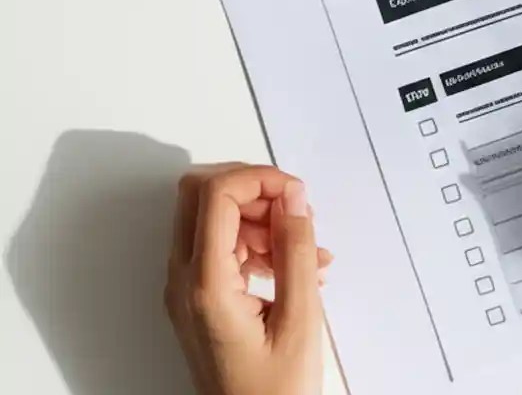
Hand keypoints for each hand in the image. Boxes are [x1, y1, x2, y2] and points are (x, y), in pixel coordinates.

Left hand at [165, 164, 332, 394]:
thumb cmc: (274, 391)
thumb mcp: (301, 320)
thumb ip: (297, 253)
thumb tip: (295, 199)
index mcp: (205, 285)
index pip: (215, 195)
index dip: (259, 179)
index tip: (298, 193)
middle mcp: (183, 280)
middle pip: (200, 194)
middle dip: (253, 189)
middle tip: (296, 210)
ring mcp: (184, 288)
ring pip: (209, 216)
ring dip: (258, 216)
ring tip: (307, 248)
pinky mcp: (196, 296)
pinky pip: (217, 244)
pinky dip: (253, 239)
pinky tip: (291, 265)